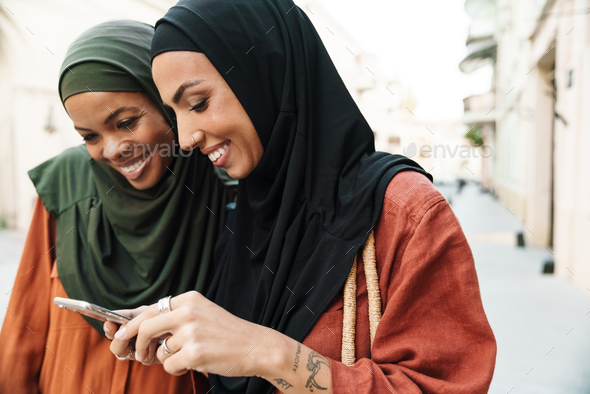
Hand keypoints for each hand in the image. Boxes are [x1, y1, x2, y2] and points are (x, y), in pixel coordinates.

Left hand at [113, 291, 280, 376]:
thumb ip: (173, 319)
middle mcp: (188, 311)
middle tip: (136, 355)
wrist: (256, 346)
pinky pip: (169, 365)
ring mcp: (191, 331)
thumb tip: (135, 325)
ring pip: (158, 350)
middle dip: (133, 342)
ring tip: (185, 357)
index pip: (150, 309)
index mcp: (189, 299)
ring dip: (166, 359)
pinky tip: (194, 363)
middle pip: (145, 326)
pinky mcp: (195, 352)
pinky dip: (177, 368)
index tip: (117, 331)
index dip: (129, 322)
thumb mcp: (202, 315)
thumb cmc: (226, 334)